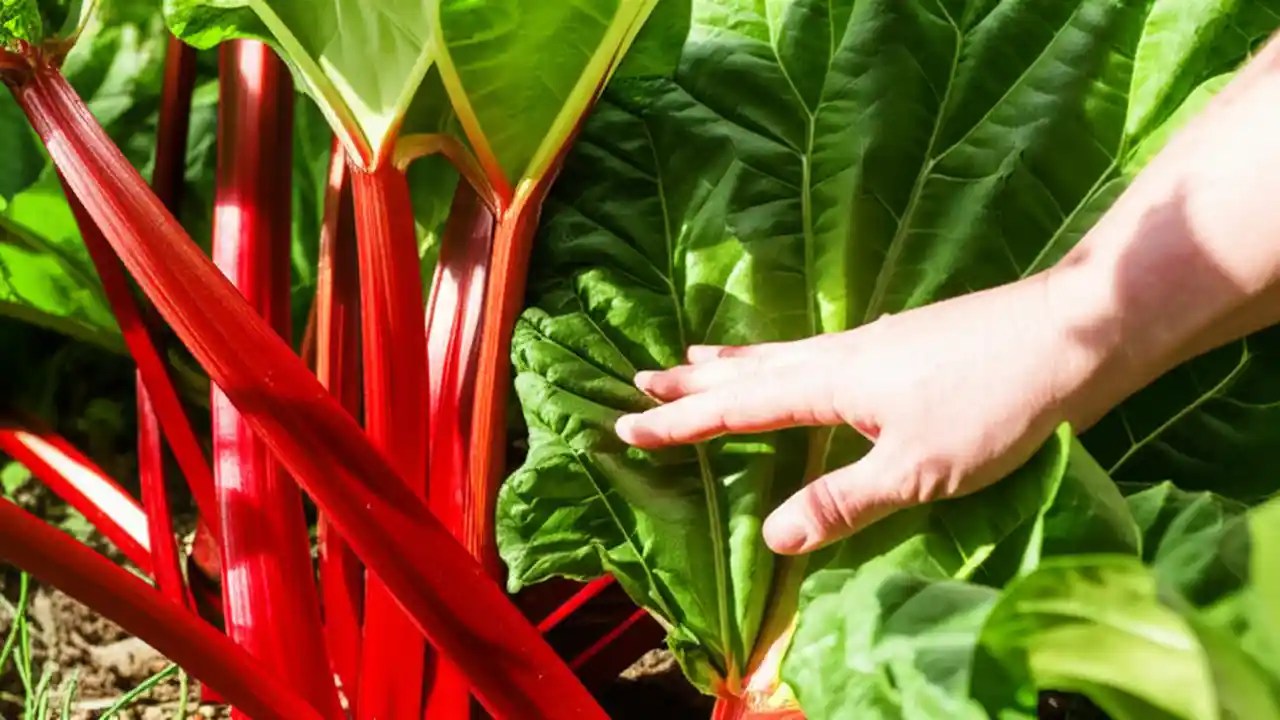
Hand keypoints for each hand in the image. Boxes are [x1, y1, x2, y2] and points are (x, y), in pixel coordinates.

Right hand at [615, 271, 1124, 554]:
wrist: (1075, 330)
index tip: (626, 425)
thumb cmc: (997, 401)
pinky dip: (787, 357)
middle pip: (751, 368)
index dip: (683, 422)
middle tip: (641, 380)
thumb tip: (772, 536)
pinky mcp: (906, 342)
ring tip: (699, 358)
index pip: (740, 407)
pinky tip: (806, 361)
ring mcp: (876, 343)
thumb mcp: (919, 469)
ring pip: (785, 353)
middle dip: (694, 383)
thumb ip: (844, 501)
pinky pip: (821, 350)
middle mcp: (843, 355)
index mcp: (834, 383)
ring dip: (736, 361)